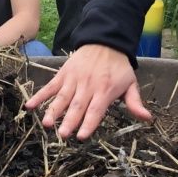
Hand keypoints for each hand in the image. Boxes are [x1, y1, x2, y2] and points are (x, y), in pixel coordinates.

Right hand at [23, 44, 151, 138]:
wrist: (104, 40)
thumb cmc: (118, 66)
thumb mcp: (130, 83)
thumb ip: (135, 102)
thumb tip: (147, 119)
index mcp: (105, 90)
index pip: (96, 110)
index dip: (88, 123)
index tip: (82, 136)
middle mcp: (88, 85)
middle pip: (77, 106)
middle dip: (69, 121)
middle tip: (62, 135)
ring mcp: (73, 79)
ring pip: (62, 97)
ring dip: (54, 111)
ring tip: (47, 124)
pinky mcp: (63, 74)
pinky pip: (50, 86)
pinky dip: (40, 96)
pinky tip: (30, 106)